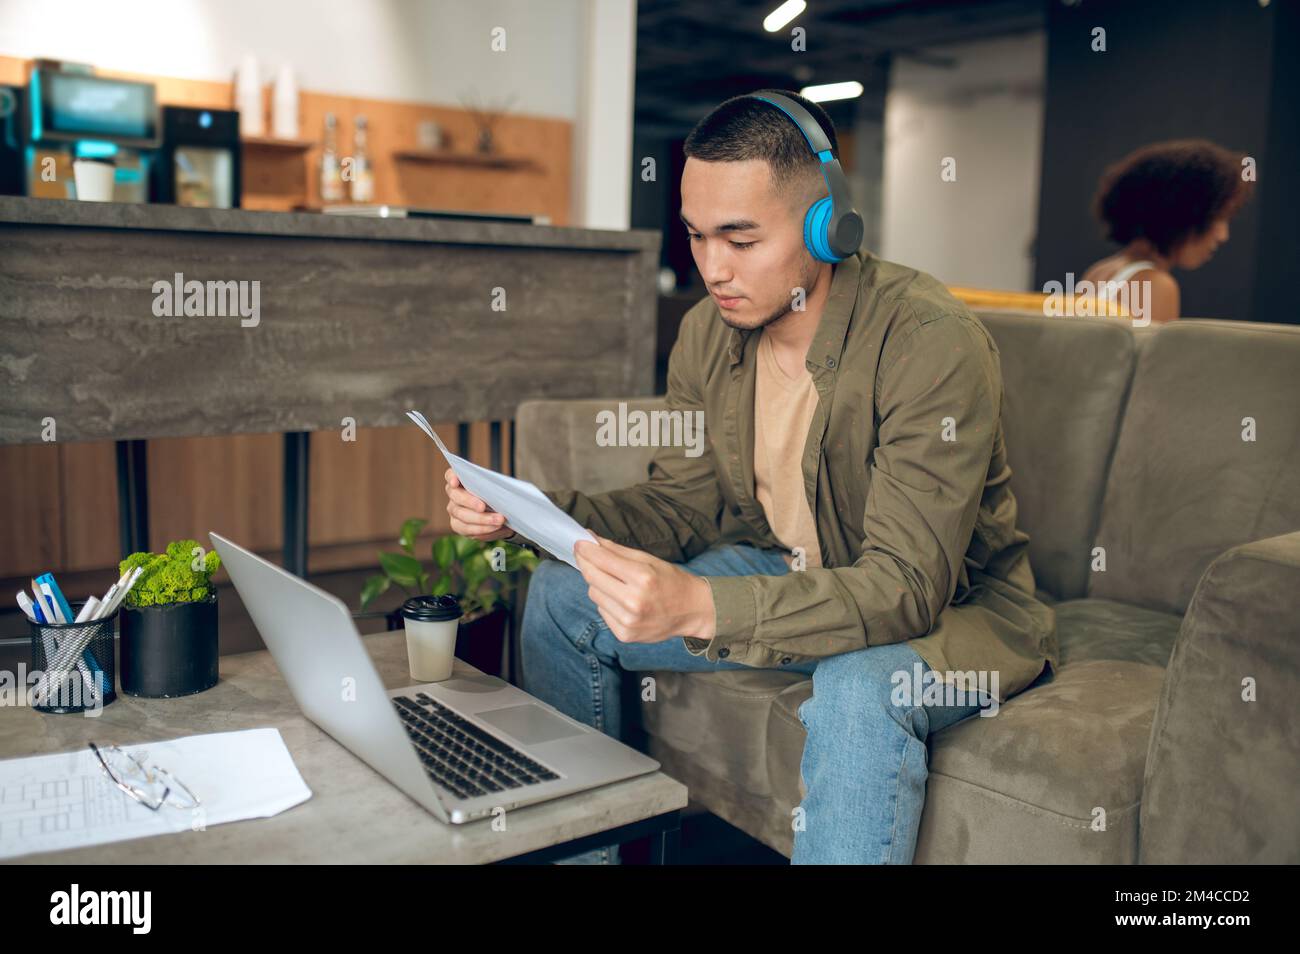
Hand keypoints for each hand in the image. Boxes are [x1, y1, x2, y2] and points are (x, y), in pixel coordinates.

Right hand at [444, 467, 512, 541]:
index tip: (455, 482)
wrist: (501, 512)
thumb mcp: (498, 487)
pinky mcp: (458, 525)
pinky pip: (467, 529)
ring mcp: (454, 510)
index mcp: (460, 479)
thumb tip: (499, 490)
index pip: (450, 475)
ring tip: (499, 520)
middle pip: (456, 496)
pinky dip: (483, 529)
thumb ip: (493, 486)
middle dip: (470, 502)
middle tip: (483, 507)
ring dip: (481, 519)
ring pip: (462, 515)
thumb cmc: (497, 495)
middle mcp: (454, 494)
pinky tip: (495, 527)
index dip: (451, 477)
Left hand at [573, 534, 715, 643]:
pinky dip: (606, 602)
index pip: (602, 560)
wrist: (692, 610)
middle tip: (585, 555)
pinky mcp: (625, 635)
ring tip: (614, 582)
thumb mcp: (649, 560)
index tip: (578, 542)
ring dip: (598, 584)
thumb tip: (590, 540)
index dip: (586, 549)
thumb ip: (617, 551)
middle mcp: (634, 601)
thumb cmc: (671, 581)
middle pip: (592, 578)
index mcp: (643, 578)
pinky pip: (602, 611)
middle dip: (586, 564)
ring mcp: (628, 621)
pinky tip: (621, 600)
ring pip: (594, 595)